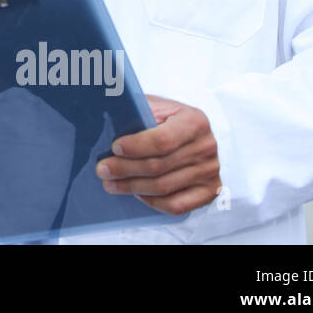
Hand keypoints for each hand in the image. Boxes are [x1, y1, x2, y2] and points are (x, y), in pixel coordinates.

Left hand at [94, 94, 221, 215]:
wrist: (191, 134)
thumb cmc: (165, 119)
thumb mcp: (154, 106)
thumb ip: (136, 111)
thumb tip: (106, 115)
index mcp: (195, 121)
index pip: (162, 140)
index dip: (136, 147)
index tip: (114, 148)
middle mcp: (206, 146)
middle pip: (159, 166)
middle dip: (125, 169)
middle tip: (102, 170)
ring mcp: (210, 172)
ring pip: (164, 187)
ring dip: (132, 187)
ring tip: (110, 183)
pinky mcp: (209, 192)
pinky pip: (177, 206)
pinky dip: (153, 202)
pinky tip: (136, 193)